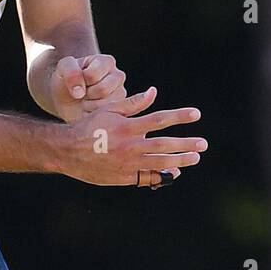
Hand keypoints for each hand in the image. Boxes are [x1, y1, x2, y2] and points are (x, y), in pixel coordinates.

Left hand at [50, 53, 128, 122]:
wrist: (65, 99)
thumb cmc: (66, 79)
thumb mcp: (63, 68)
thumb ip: (71, 72)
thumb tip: (79, 92)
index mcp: (106, 62)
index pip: (93, 74)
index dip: (80, 80)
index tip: (77, 80)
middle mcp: (118, 76)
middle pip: (103, 89)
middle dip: (86, 94)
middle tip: (81, 92)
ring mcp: (120, 94)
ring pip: (105, 105)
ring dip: (89, 106)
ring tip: (85, 101)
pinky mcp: (119, 111)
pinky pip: (106, 116)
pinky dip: (92, 115)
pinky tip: (89, 110)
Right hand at [59, 88, 207, 186]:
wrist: (68, 151)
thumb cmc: (90, 127)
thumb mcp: (109, 110)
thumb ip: (133, 103)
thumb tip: (154, 92)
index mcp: (128, 127)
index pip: (160, 120)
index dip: (179, 116)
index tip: (196, 114)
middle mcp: (130, 146)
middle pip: (165, 145)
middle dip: (186, 144)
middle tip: (203, 144)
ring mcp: (128, 163)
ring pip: (160, 162)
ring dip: (180, 161)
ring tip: (194, 158)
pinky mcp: (124, 177)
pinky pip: (148, 177)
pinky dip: (162, 175)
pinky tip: (174, 173)